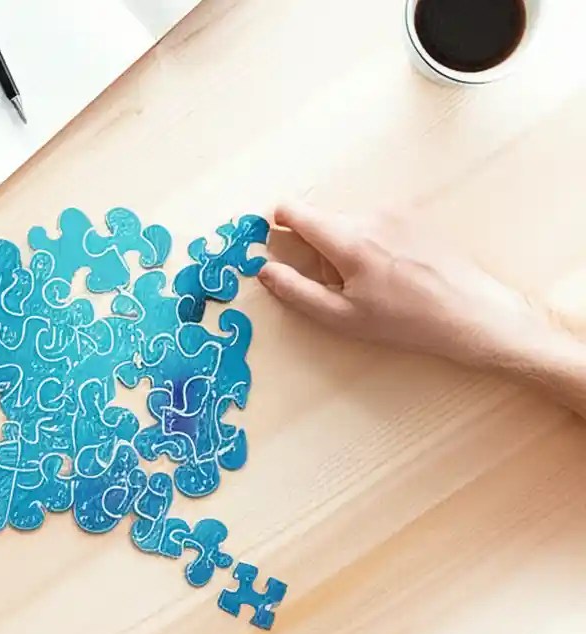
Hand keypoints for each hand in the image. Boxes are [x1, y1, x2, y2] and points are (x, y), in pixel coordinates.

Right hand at [257, 202, 557, 369]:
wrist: (471, 313)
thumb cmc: (405, 321)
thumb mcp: (343, 317)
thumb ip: (296, 291)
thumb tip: (264, 269)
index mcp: (348, 240)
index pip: (296, 211)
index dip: (280, 220)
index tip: (276, 234)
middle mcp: (371, 216)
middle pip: (324, 221)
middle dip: (320, 247)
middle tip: (338, 282)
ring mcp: (397, 212)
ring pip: (351, 223)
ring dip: (348, 246)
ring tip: (372, 281)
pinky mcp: (417, 216)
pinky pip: (377, 224)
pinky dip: (374, 243)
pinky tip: (394, 271)